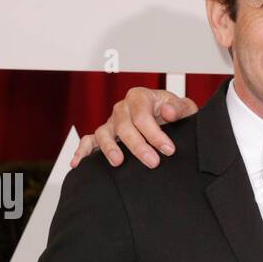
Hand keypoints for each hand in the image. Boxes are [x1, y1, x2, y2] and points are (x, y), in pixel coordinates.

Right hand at [71, 88, 197, 168]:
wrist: (169, 119)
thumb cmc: (175, 113)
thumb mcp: (184, 108)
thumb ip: (180, 108)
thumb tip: (168, 112)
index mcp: (139, 97)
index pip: (142, 116)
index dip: (155, 134)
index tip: (169, 149)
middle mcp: (122, 108)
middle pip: (123, 126)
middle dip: (138, 146)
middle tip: (153, 162)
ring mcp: (111, 122)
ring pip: (103, 133)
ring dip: (109, 148)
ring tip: (118, 162)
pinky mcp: (105, 135)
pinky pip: (89, 141)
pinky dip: (82, 151)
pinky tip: (78, 164)